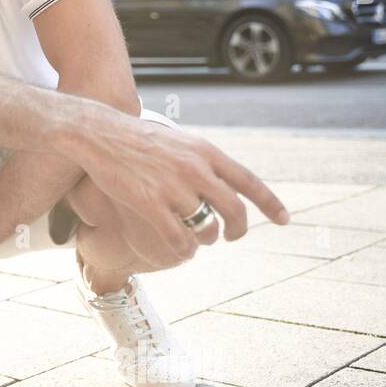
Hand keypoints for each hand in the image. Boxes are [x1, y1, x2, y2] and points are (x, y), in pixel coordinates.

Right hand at [72, 115, 289, 262]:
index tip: (285, 220)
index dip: (271, 203)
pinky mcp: (150, 203)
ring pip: (207, 228)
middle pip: (234, 210)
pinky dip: (185, 250)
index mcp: (206, 152)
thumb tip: (222, 182)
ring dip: (207, 239)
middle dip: (238, 230)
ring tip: (199, 239)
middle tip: (233, 237)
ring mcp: (173, 187)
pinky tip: (182, 252)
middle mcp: (195, 169)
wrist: (100, 134)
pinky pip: (178, 238)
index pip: (248, 182)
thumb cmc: (137, 139)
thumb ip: (202, 160)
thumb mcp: (179, 142)